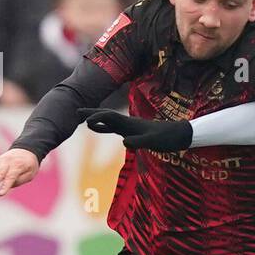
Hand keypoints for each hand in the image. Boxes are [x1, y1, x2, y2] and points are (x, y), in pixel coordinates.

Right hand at [0, 147, 39, 195]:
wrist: (26, 149)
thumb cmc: (30, 164)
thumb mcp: (31, 172)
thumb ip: (21, 179)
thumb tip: (9, 185)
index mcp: (18, 166)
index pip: (11, 177)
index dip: (5, 186)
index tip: (0, 194)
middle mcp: (8, 162)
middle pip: (0, 173)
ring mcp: (1, 161)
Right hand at [77, 109, 192, 151]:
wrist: (179, 134)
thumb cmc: (167, 138)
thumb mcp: (153, 142)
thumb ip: (139, 142)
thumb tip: (125, 142)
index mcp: (131, 124)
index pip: (110, 117)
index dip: (97, 118)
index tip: (85, 120)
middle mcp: (129, 123)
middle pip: (106, 115)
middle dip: (91, 113)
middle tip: (75, 111)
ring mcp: (130, 126)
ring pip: (109, 121)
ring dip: (95, 119)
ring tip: (82, 119)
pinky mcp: (133, 131)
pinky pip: (114, 128)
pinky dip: (104, 127)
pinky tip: (99, 128)